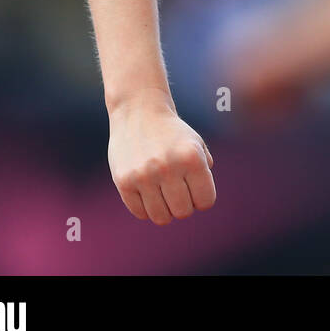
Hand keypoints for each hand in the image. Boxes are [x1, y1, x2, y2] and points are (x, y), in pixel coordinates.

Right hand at [107, 89, 215, 224]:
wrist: (139, 112)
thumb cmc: (173, 133)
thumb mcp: (196, 145)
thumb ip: (205, 172)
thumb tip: (202, 202)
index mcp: (192, 159)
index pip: (205, 201)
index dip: (202, 198)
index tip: (195, 189)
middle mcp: (169, 168)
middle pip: (183, 212)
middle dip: (184, 205)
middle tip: (178, 191)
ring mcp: (144, 176)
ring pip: (161, 218)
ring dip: (165, 210)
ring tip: (163, 193)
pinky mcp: (124, 182)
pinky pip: (140, 212)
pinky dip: (146, 208)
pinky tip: (147, 192)